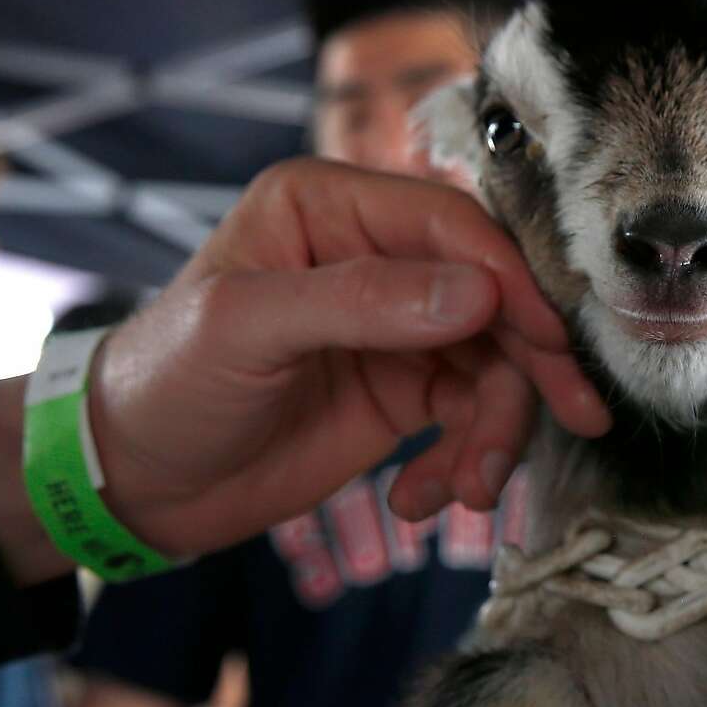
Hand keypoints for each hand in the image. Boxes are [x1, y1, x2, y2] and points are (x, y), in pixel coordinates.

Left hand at [0, 158, 607, 581]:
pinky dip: (463, 462)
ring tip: (466, 492)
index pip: (452, 227)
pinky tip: (422, 500)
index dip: (511, 282)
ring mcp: (396, 327)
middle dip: (531, 364)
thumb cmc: (165, 382)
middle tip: (574, 417)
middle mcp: (375, 254)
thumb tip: (479, 295)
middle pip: (493, 297)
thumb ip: (360, 302)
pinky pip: (470, 416)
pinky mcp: (404, 391)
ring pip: (495, 363)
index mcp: (332, 206)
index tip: (548, 345)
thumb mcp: (245, 328)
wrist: (133, 482)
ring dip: (496, 430)